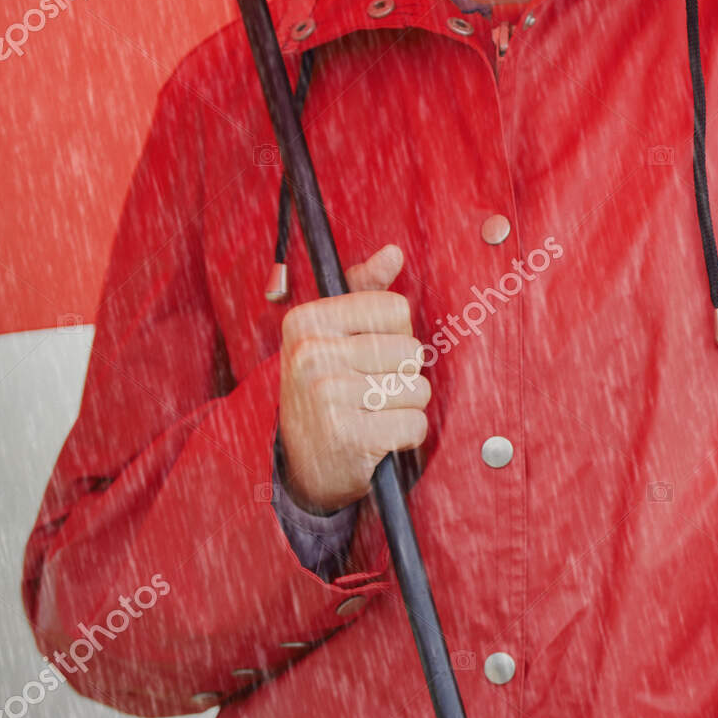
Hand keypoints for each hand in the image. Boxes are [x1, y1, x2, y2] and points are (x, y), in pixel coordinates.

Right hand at [276, 243, 428, 514]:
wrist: (301, 464)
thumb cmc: (326, 389)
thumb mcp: (333, 335)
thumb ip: (364, 290)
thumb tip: (394, 252)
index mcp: (306, 322)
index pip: (397, 310)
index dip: (394, 335)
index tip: (365, 354)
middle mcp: (310, 355)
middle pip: (411, 351)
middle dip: (401, 375)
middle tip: (367, 392)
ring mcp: (326, 396)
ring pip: (417, 389)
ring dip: (404, 407)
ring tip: (371, 414)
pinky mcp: (347, 436)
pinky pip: (415, 424)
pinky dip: (406, 436)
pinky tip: (376, 438)